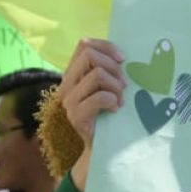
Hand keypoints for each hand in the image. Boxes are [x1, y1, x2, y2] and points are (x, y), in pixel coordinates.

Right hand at [59, 38, 125, 190]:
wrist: (102, 146)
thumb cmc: (109, 113)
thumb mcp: (108, 86)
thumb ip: (108, 69)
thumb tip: (123, 55)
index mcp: (73, 73)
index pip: (84, 44)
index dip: (106, 47)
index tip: (123, 60)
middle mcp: (66, 84)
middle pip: (89, 55)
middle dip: (113, 67)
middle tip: (124, 85)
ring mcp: (69, 100)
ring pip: (96, 75)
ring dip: (116, 86)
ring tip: (120, 99)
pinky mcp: (76, 116)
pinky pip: (99, 97)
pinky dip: (113, 100)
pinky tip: (116, 109)